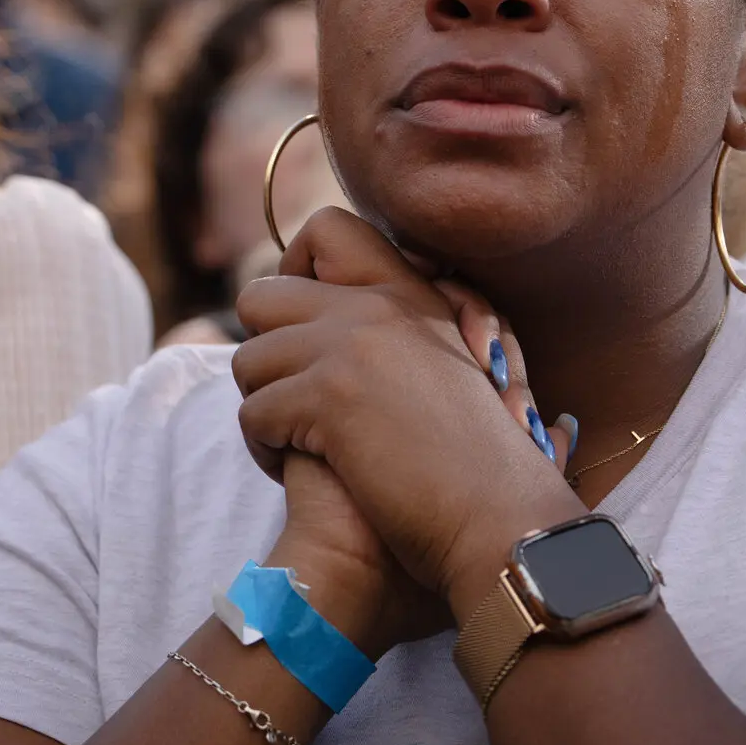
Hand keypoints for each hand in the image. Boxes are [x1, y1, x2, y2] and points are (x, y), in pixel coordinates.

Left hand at [234, 209, 583, 623]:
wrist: (498, 516)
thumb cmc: (481, 463)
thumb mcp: (451, 368)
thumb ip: (399, 335)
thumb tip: (329, 328)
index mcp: (410, 292)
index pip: (326, 228)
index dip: (294, 272)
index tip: (305, 326)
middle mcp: (377, 305)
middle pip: (259, 296)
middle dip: (263, 352)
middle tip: (290, 398)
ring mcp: (351, 346)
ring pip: (247, 360)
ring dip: (262, 408)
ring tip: (296, 443)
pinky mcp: (329, 397)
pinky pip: (252, 413)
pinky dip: (264, 450)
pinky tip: (299, 469)